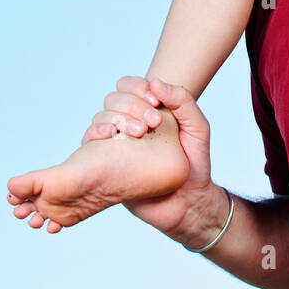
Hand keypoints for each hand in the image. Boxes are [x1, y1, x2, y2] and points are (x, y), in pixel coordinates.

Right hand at [85, 76, 226, 245]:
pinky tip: (109, 136)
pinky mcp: (106, 162)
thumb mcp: (198, 129)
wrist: (188, 205)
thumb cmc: (195, 165)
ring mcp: (116, 143)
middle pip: (114, 98)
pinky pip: (89, 142)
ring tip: (138, 133)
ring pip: (101, 116)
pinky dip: (95, 132)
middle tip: (152, 123)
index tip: (154, 101)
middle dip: (131, 105)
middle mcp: (129, 123)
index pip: (130, 86)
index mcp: (148, 110)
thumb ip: (183, 101)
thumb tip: (155, 83)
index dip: (137, 87)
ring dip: (116, 117)